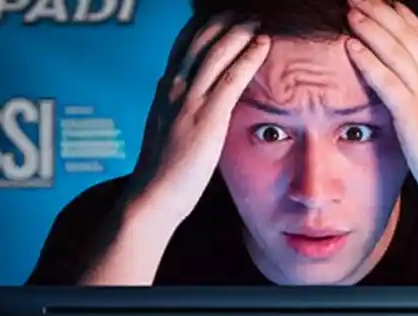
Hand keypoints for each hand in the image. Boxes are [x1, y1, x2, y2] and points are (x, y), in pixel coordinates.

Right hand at [126, 13, 271, 226]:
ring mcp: (189, 101)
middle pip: (200, 41)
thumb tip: (192, 111)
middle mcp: (174, 89)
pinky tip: (264, 44)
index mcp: (164, 91)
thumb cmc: (162, 174)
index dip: (204, 27)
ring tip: (257, 21)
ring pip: (217, 52)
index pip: (183, 46)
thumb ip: (177, 115)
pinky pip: (232, 77)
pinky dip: (249, 56)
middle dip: (224, 21)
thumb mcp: (166, 133)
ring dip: (240, 31)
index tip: (222, 16)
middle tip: (245, 12)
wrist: (153, 197)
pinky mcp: (207, 117)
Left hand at [344, 0, 417, 218]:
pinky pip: (387, 80)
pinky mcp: (414, 115)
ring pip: (396, 50)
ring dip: (371, 26)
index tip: (383, 3)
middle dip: (381, 12)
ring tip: (351, 9)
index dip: (401, 18)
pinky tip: (351, 45)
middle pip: (407, 35)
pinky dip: (368, 60)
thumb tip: (412, 103)